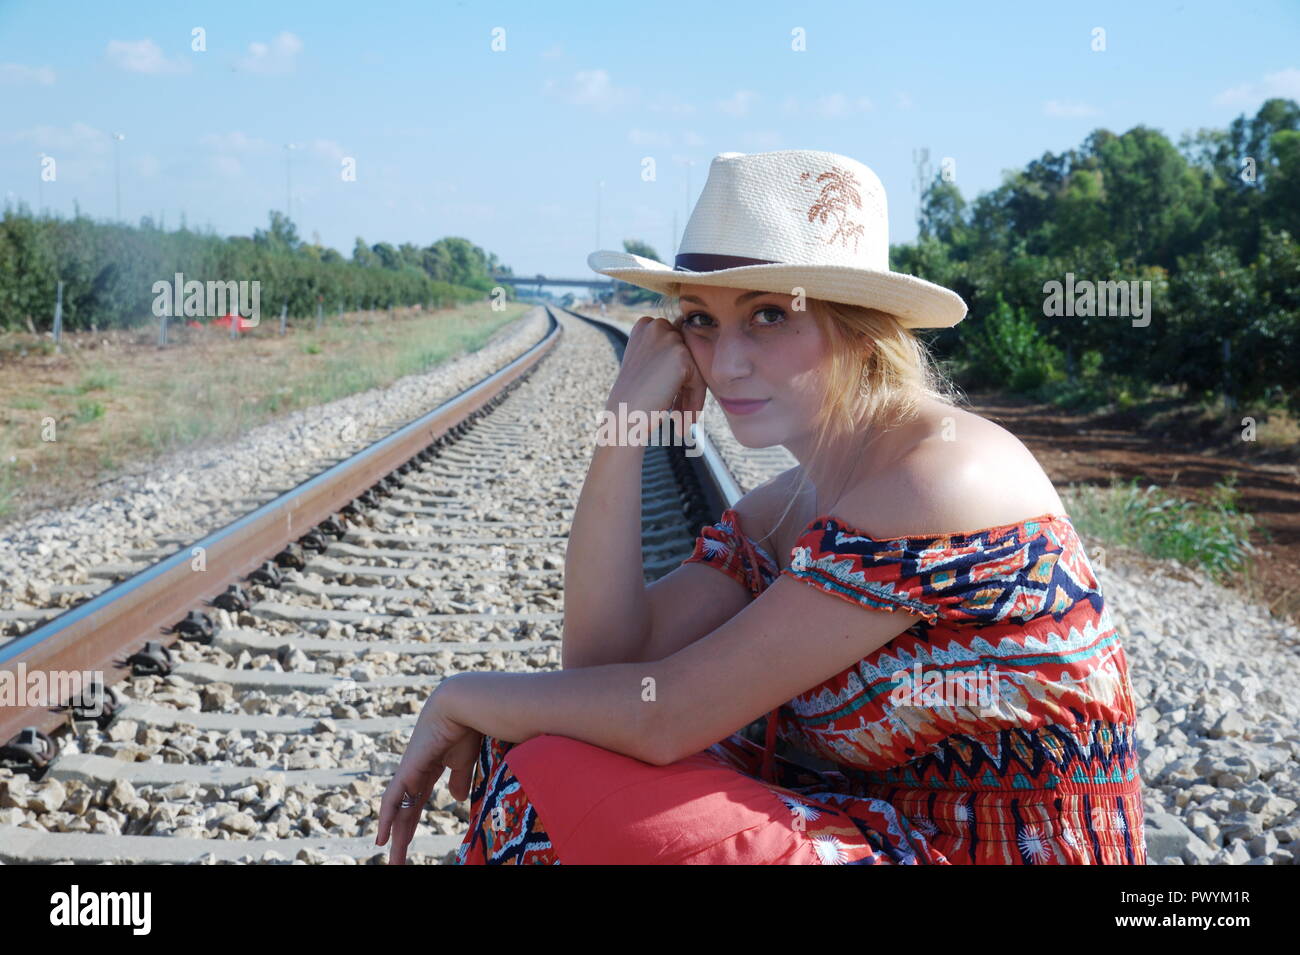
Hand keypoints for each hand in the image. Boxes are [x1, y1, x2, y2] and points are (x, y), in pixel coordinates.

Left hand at [374, 685, 482, 864]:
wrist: (463, 705)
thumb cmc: (467, 728)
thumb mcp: (464, 761)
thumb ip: (459, 779)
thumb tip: (457, 800)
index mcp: (428, 769)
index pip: (415, 803)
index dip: (409, 823)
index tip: (404, 841)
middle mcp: (414, 772)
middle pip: (405, 811)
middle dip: (401, 836)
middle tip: (396, 861)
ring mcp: (409, 771)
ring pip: (397, 810)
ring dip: (395, 836)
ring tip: (392, 859)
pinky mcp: (408, 770)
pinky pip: (393, 800)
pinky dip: (387, 819)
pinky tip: (382, 839)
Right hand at [607, 315, 706, 418]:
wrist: (621, 418)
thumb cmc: (631, 398)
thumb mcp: (645, 364)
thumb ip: (665, 354)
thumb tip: (693, 354)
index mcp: (645, 325)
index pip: (678, 346)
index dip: (678, 376)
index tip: (675, 401)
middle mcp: (656, 325)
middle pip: (689, 356)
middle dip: (687, 384)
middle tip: (681, 413)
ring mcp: (669, 338)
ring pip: (696, 369)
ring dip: (692, 395)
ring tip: (683, 420)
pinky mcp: (680, 355)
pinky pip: (699, 381)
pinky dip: (695, 402)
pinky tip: (683, 421)